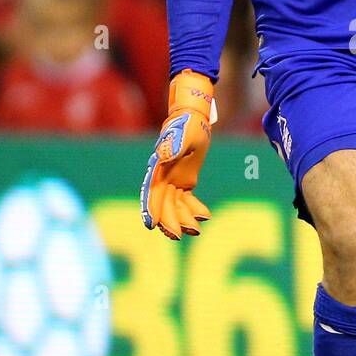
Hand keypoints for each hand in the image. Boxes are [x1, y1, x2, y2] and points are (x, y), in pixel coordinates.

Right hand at [140, 70, 214, 238]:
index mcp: (159, 167)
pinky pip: (186, 200)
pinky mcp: (184, 182)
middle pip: (162, 203)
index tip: (151, 225)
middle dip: (168, 220)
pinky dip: (193, 209)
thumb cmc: (189, 125)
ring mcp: (172, 180)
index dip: (150, 208)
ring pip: (174, 205)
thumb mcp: (185, 134)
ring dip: (182, 219)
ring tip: (196, 231)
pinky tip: (205, 216)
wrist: (194, 119)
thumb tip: (163, 156)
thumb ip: (174, 145)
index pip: (151, 191)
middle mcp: (162, 176)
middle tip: (178, 236)